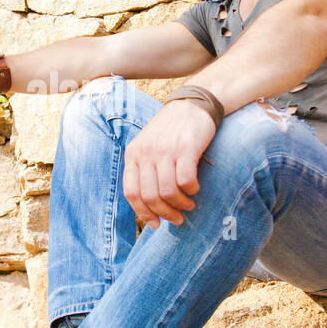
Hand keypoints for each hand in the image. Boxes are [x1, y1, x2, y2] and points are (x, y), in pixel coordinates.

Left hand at [123, 100, 217, 228]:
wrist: (192, 104)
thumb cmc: (171, 130)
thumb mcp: (148, 146)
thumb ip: (145, 170)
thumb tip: (150, 205)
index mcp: (133, 154)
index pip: (131, 193)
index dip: (143, 213)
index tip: (156, 224)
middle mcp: (146, 153)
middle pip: (150, 196)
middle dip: (164, 213)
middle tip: (177, 218)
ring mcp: (165, 151)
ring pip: (168, 192)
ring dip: (180, 205)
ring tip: (188, 205)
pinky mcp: (185, 149)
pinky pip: (185, 181)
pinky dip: (191, 191)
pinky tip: (195, 189)